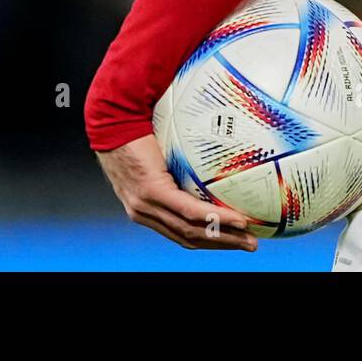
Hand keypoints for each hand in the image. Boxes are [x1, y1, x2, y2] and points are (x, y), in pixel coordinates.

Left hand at [96, 134, 258, 251]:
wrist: (112, 117)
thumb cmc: (133, 131)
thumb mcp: (154, 157)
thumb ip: (173, 167)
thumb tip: (202, 157)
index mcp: (144, 208)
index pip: (179, 232)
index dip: (207, 239)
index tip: (232, 239)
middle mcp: (144, 212)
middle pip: (188, 238)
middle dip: (222, 244)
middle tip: (249, 244)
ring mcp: (147, 204)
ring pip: (190, 230)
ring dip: (224, 237)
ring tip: (248, 237)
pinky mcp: (153, 191)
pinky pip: (189, 210)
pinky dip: (215, 218)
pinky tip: (236, 220)